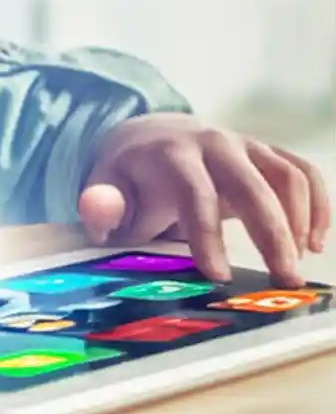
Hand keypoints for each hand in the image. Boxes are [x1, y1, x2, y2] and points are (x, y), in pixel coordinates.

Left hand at [78, 113, 329, 285]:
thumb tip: (100, 212)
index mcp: (171, 153)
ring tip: (295, 266)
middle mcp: (215, 143)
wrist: (150, 135)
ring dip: (299, 222)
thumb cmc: (128, 175)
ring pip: (287, 177)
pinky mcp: (269, 154)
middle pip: (252, 185)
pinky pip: (304, 173)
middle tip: (282, 279)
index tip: (217, 275)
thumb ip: (101, 204)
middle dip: (271, 233)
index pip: (194, 193)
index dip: (207, 233)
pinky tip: (315, 243)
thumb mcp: (104, 186)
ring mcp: (247, 145)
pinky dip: (318, 205)